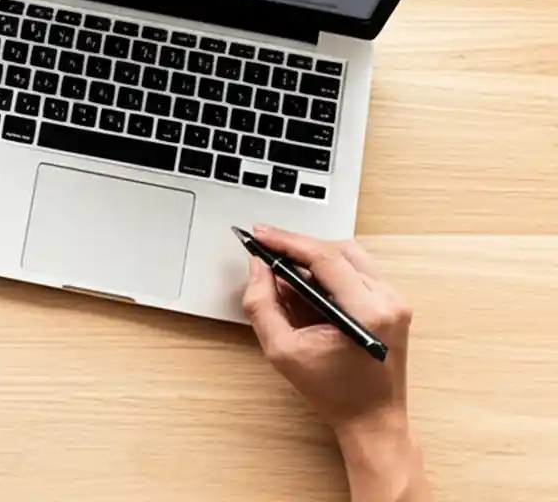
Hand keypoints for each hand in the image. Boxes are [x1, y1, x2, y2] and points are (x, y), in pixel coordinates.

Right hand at [241, 226, 428, 501]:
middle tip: (267, 249)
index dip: (287, 241)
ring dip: (314, 257)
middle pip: (338, 249)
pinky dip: (329, 271)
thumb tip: (258, 268)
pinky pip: (357, 271)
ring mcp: (395, 300)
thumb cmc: (333, 393)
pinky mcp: (393, 303)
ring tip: (284, 270)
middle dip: (298, 246)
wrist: (372, 418)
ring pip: (349, 255)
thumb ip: (262, 305)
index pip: (324, 258)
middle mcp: (388, 300)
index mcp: (367, 313)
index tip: (260, 235)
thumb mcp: (282, 351)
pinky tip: (307, 285)